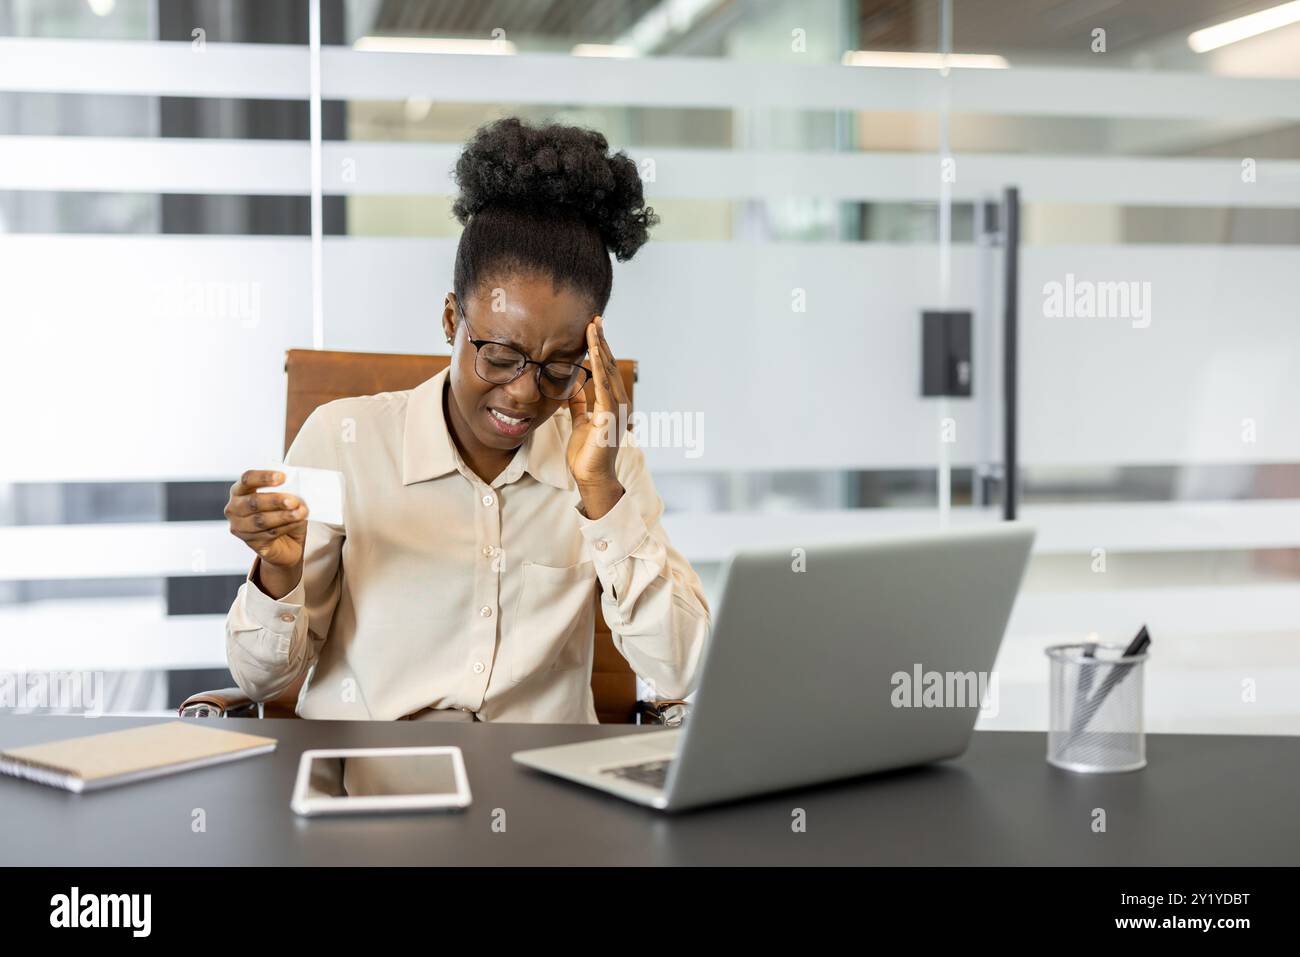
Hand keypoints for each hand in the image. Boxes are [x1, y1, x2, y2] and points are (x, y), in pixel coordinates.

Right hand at [225, 469, 309, 569]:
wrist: (286, 541)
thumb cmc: (280, 513)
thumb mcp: (282, 498)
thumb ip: (284, 490)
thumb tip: (296, 486)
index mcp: (239, 491)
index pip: (247, 479)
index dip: (263, 477)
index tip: (282, 477)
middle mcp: (235, 508)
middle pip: (253, 502)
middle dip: (275, 500)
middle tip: (293, 501)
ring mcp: (240, 527)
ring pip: (261, 520)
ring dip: (284, 515)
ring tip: (300, 512)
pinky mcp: (251, 542)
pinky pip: (270, 533)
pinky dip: (287, 526)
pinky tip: (297, 522)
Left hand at [566, 314, 628, 486]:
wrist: (593, 476)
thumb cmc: (587, 453)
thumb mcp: (580, 422)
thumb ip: (579, 404)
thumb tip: (573, 388)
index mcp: (611, 402)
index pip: (605, 369)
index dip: (599, 348)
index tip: (592, 328)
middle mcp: (618, 401)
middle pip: (609, 364)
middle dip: (601, 341)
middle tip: (595, 318)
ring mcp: (616, 408)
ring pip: (608, 370)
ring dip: (600, 347)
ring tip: (593, 327)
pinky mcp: (609, 416)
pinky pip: (603, 386)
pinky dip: (599, 366)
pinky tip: (593, 351)